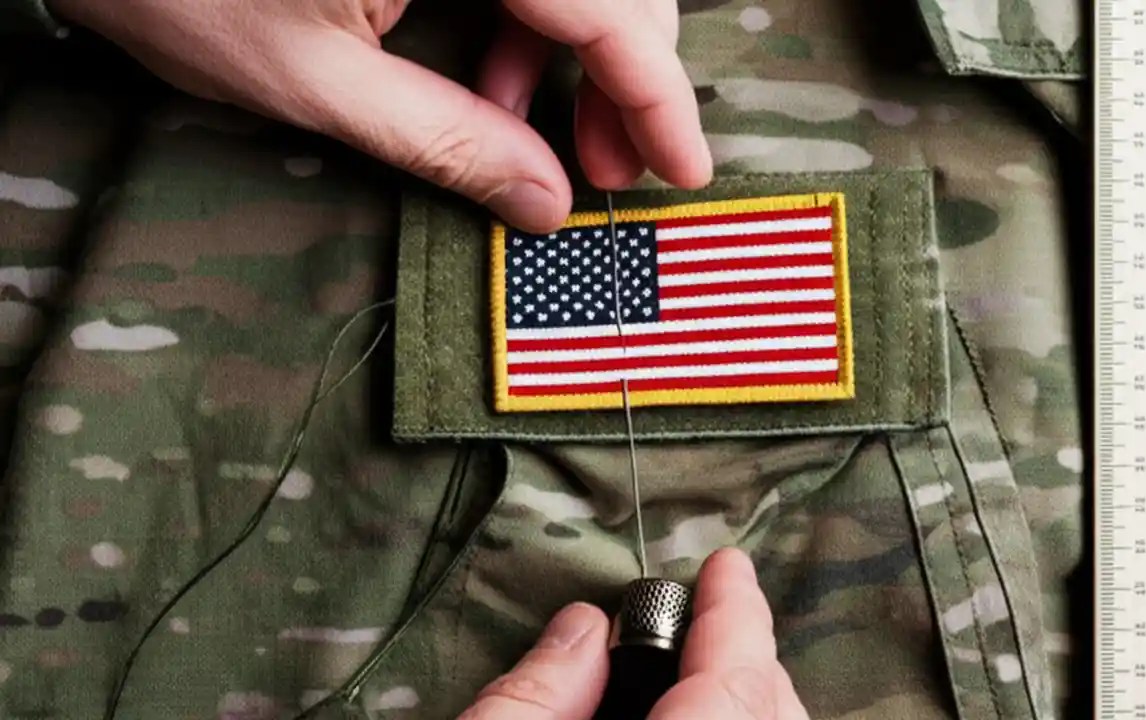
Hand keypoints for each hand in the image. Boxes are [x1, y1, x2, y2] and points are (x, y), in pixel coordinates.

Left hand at [48, 0, 712, 232]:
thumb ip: (446, 143)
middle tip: (598, 173)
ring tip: (531, 141)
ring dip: (573, 63)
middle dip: (620, 83)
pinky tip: (490, 88)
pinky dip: (523, 33)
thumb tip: (545, 203)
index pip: (606, 8)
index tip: (684, 170)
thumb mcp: (316, 85)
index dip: (656, 95)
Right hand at [456, 548, 809, 718]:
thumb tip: (583, 628)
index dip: (737, 615)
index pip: (739, 683)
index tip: (728, 567)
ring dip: (746, 702)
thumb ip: (537, 695)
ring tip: (700, 670)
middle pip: (772, 714)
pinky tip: (696, 719)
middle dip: (748, 658)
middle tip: (709, 615)